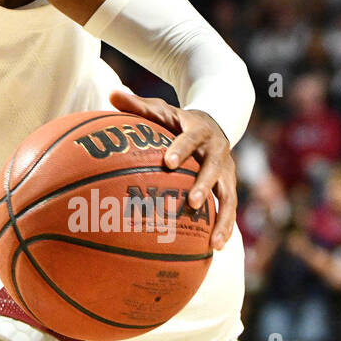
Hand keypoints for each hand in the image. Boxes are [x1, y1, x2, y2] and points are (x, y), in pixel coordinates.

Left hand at [110, 90, 235, 250]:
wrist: (214, 122)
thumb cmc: (177, 120)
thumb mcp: (161, 109)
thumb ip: (137, 104)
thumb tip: (111, 92)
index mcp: (199, 130)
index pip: (191, 138)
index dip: (181, 149)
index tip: (168, 162)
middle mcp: (217, 151)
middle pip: (214, 169)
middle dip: (205, 185)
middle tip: (193, 202)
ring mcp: (227, 171)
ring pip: (229, 195)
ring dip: (223, 217)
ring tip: (214, 241)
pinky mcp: (229, 185)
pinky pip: (229, 207)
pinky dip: (225, 226)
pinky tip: (215, 248)